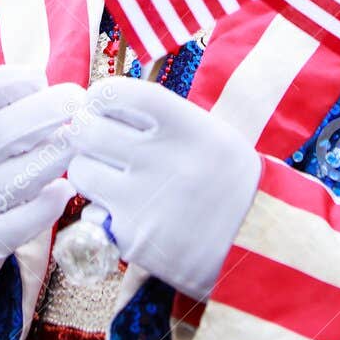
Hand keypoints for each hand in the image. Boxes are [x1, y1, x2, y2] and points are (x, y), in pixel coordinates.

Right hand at [0, 64, 83, 321]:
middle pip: (9, 129)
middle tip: (76, 99)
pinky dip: (55, 198)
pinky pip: (33, 214)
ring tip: (75, 141)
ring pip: (28, 172)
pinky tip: (63, 188)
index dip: (12, 79)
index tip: (39, 77)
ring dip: (61, 151)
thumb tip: (39, 85)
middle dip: (52, 108)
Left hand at [66, 77, 260, 301]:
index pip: (121, 94)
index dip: (100, 96)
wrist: (258, 246)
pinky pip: (92, 213)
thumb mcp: (208, 134)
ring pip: (81, 170)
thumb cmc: (228, 181)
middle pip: (88, 130)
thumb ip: (160, 119)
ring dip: (89, 171)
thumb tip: (104, 106)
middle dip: (85, 132)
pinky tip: (127, 214)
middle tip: (95, 140)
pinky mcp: (131, 239)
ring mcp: (144, 201)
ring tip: (111, 177)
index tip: (98, 103)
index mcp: (186, 126)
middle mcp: (162, 159)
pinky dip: (102, 212)